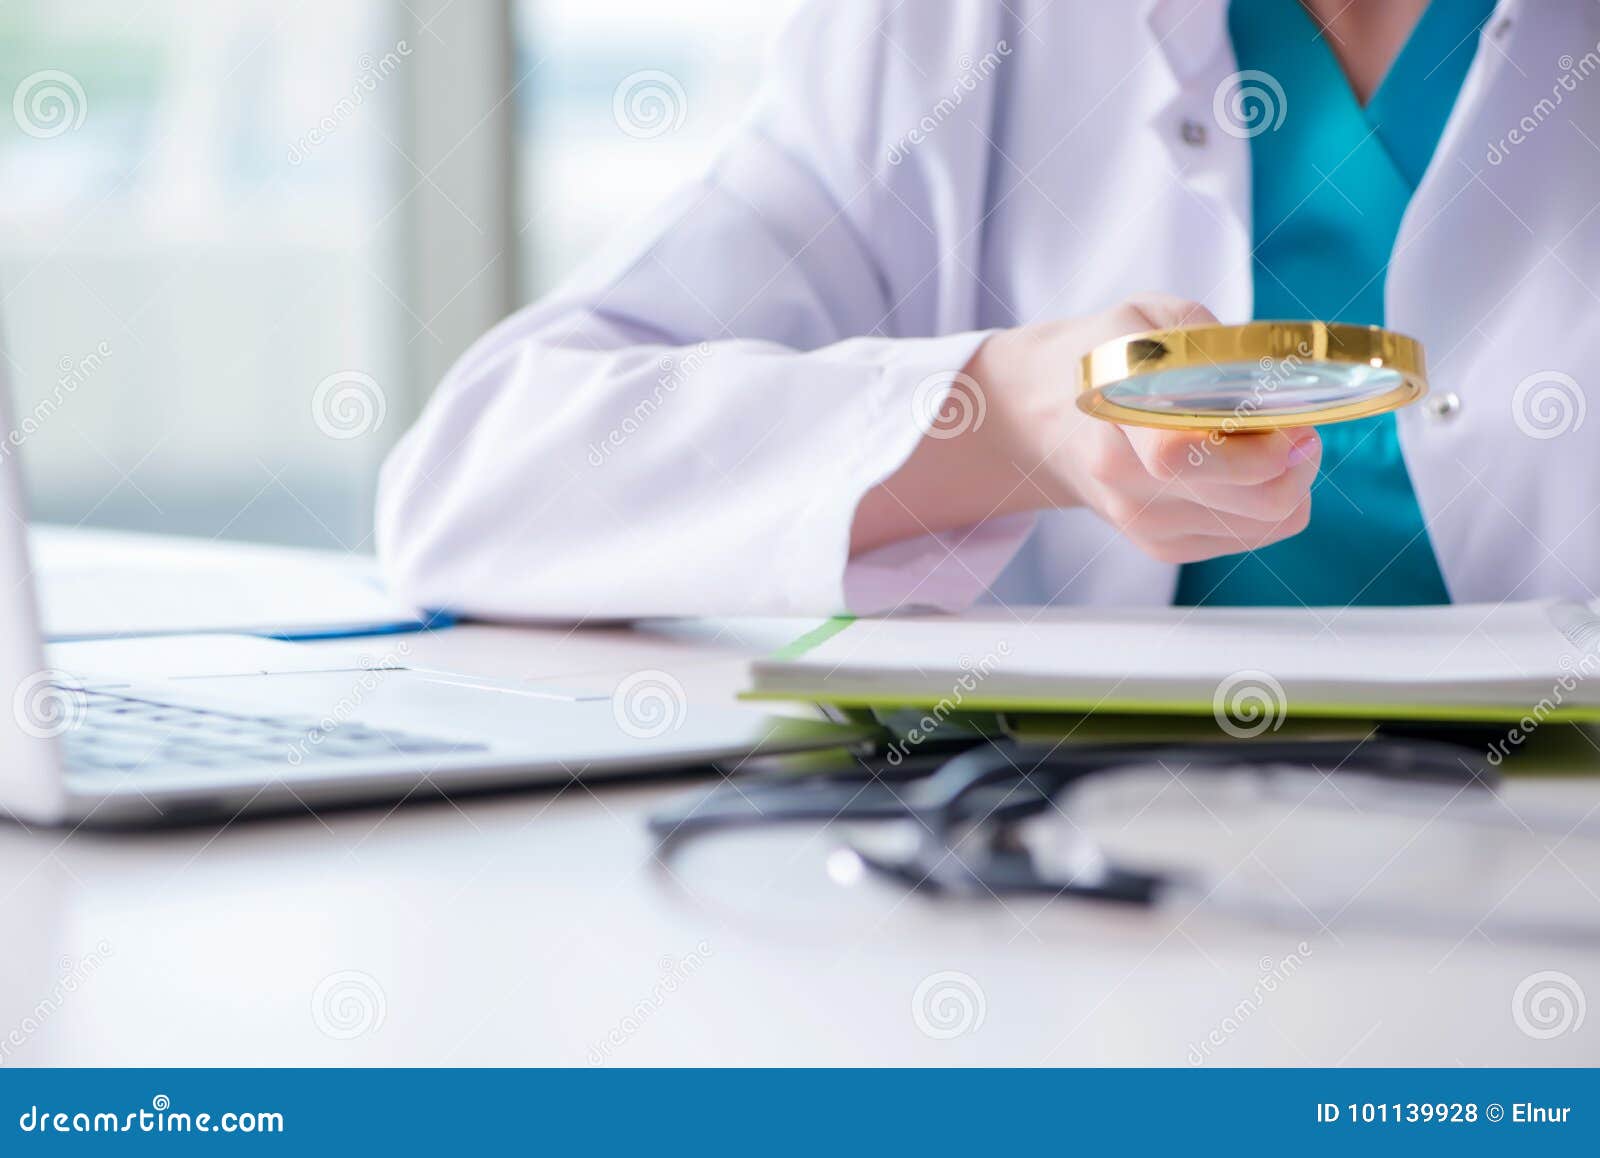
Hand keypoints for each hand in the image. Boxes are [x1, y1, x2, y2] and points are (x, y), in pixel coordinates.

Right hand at [851, 295, 1320, 563]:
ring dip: (1288, 482)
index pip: (1183, 457)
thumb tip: (1277, 381)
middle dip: (1296, 466)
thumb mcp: (1142, 318)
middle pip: (1249, 504)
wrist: (1035, 418)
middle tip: (1297, 426)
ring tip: (1266, 440)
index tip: (1292, 424)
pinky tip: (1244, 467)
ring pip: (1264, 524)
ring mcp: (1146, 524)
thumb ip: (1206, 340)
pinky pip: (1253, 536)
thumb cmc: (1097, 359)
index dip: (1257, 449)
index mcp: (1112, 423)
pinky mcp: (1163, 545)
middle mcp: (1127, 487)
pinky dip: (1268, 503)